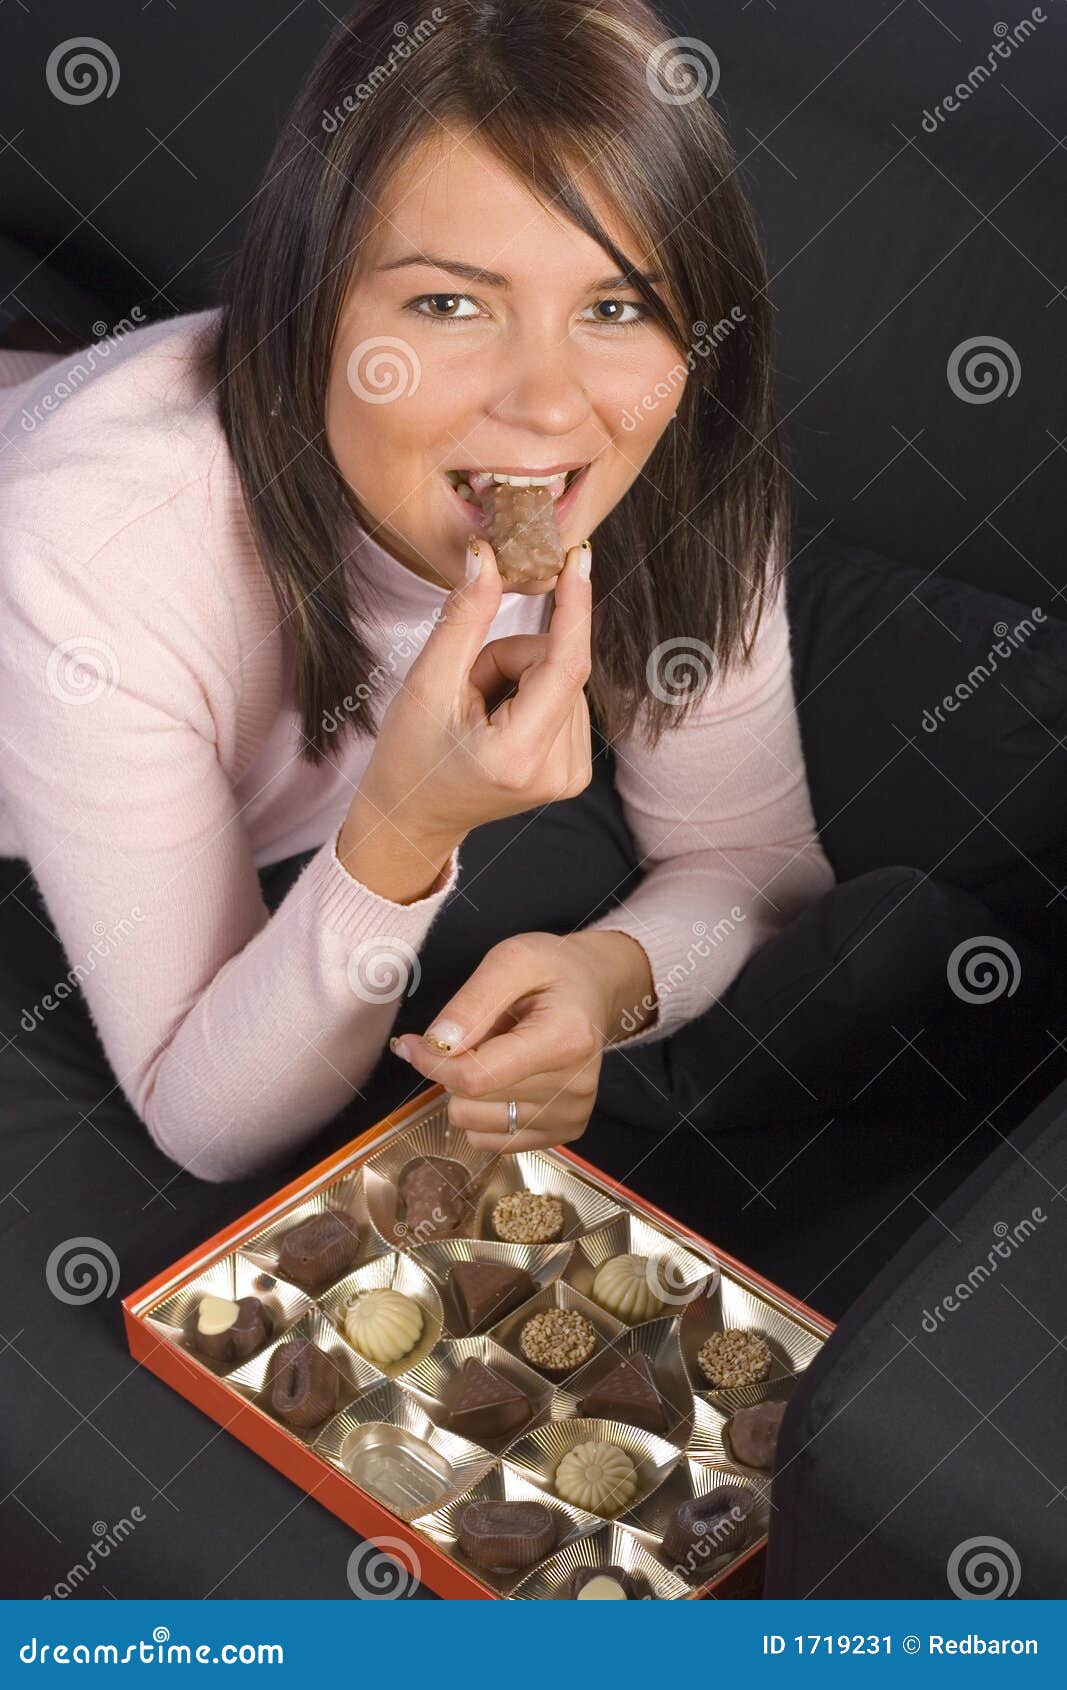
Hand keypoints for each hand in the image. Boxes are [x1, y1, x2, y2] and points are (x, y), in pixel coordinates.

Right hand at [351, 537, 593, 851]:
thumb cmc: (410, 756)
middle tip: (465, 694)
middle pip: (556, 665)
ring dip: (517, 680)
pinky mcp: (576, 772)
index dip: (573, 607)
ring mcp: (572, 775)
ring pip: (560, 678)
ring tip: (478, 716)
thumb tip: (487, 556)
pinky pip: (564, 698)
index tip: (579, 558)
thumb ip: (464, 619)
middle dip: (509, 659)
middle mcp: (559, 771)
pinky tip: (498, 725)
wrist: (414, 818)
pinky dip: (529, 698)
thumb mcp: (426, 684)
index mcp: (520, 755)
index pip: (566, 665)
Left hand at [389, 931, 615, 1151]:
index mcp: (564, 1040)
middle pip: (471, 1102)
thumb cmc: (551, 970)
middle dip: (458, 1067)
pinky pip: (490, 1141)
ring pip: (473, 1125)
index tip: (412, 1043)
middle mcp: (573, 1088)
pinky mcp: (565, 1132)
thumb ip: (470, 1002)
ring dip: (471, 1091)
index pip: (476, 1077)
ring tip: (500, 1053)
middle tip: (483, 1035)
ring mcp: (570, 1115)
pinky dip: (484, 1111)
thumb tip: (434, 1046)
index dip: (432, 1063)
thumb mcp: (510, 959)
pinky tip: (508, 1078)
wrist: (593, 988)